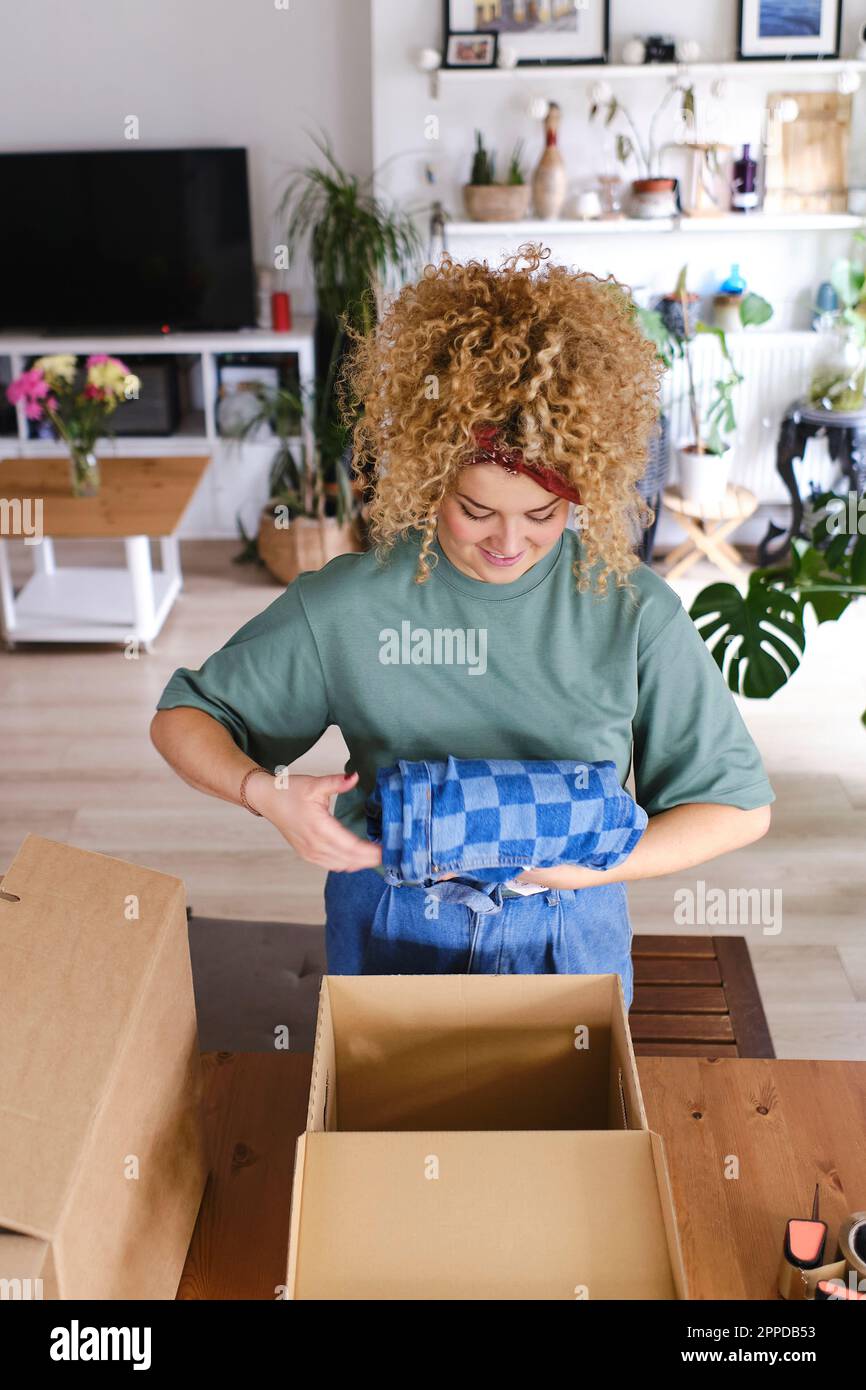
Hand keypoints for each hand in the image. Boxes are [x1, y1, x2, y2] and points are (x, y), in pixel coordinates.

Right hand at [247, 768, 382, 873]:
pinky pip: (332, 865)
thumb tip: (354, 776)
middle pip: (349, 859)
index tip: (387, 850)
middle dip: (371, 859)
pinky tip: (359, 859)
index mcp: (318, 828)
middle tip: (391, 854)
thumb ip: (337, 782)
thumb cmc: (289, 792)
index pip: (350, 846)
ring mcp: (310, 853)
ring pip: (341, 865)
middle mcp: (314, 845)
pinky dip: (348, 864)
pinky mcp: (307, 855)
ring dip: (361, 863)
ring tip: (378, 856)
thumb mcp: (315, 784)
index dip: (370, 851)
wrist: (267, 800)